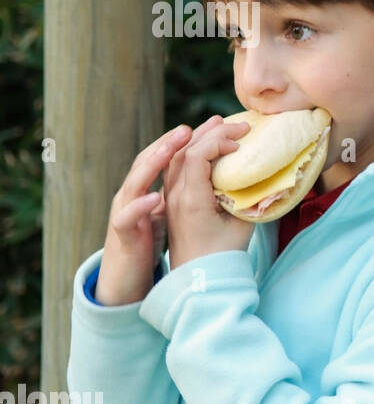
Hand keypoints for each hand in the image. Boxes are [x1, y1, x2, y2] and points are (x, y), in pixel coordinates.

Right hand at [96, 124, 198, 305]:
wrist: (127, 276)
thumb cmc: (150, 241)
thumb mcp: (172, 213)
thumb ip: (186, 193)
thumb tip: (221, 179)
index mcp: (150, 187)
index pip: (166, 157)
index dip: (183, 141)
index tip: (206, 127)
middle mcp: (135, 194)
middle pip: (149, 161)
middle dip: (168, 143)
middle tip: (188, 128)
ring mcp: (126, 211)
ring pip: (135, 182)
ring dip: (152, 163)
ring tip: (169, 149)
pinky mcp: (123, 233)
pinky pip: (128, 217)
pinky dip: (140, 206)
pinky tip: (155, 198)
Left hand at [162, 115, 254, 269]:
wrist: (197, 280)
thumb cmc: (223, 256)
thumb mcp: (243, 224)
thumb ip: (249, 196)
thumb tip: (261, 175)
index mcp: (191, 199)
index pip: (197, 155)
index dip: (219, 141)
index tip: (242, 142)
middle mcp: (176, 195)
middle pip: (185, 151)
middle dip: (211, 133)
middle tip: (238, 124)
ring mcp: (172, 198)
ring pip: (178, 157)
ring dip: (199, 138)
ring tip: (219, 125)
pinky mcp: (174, 202)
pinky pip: (178, 168)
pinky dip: (192, 152)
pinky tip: (207, 147)